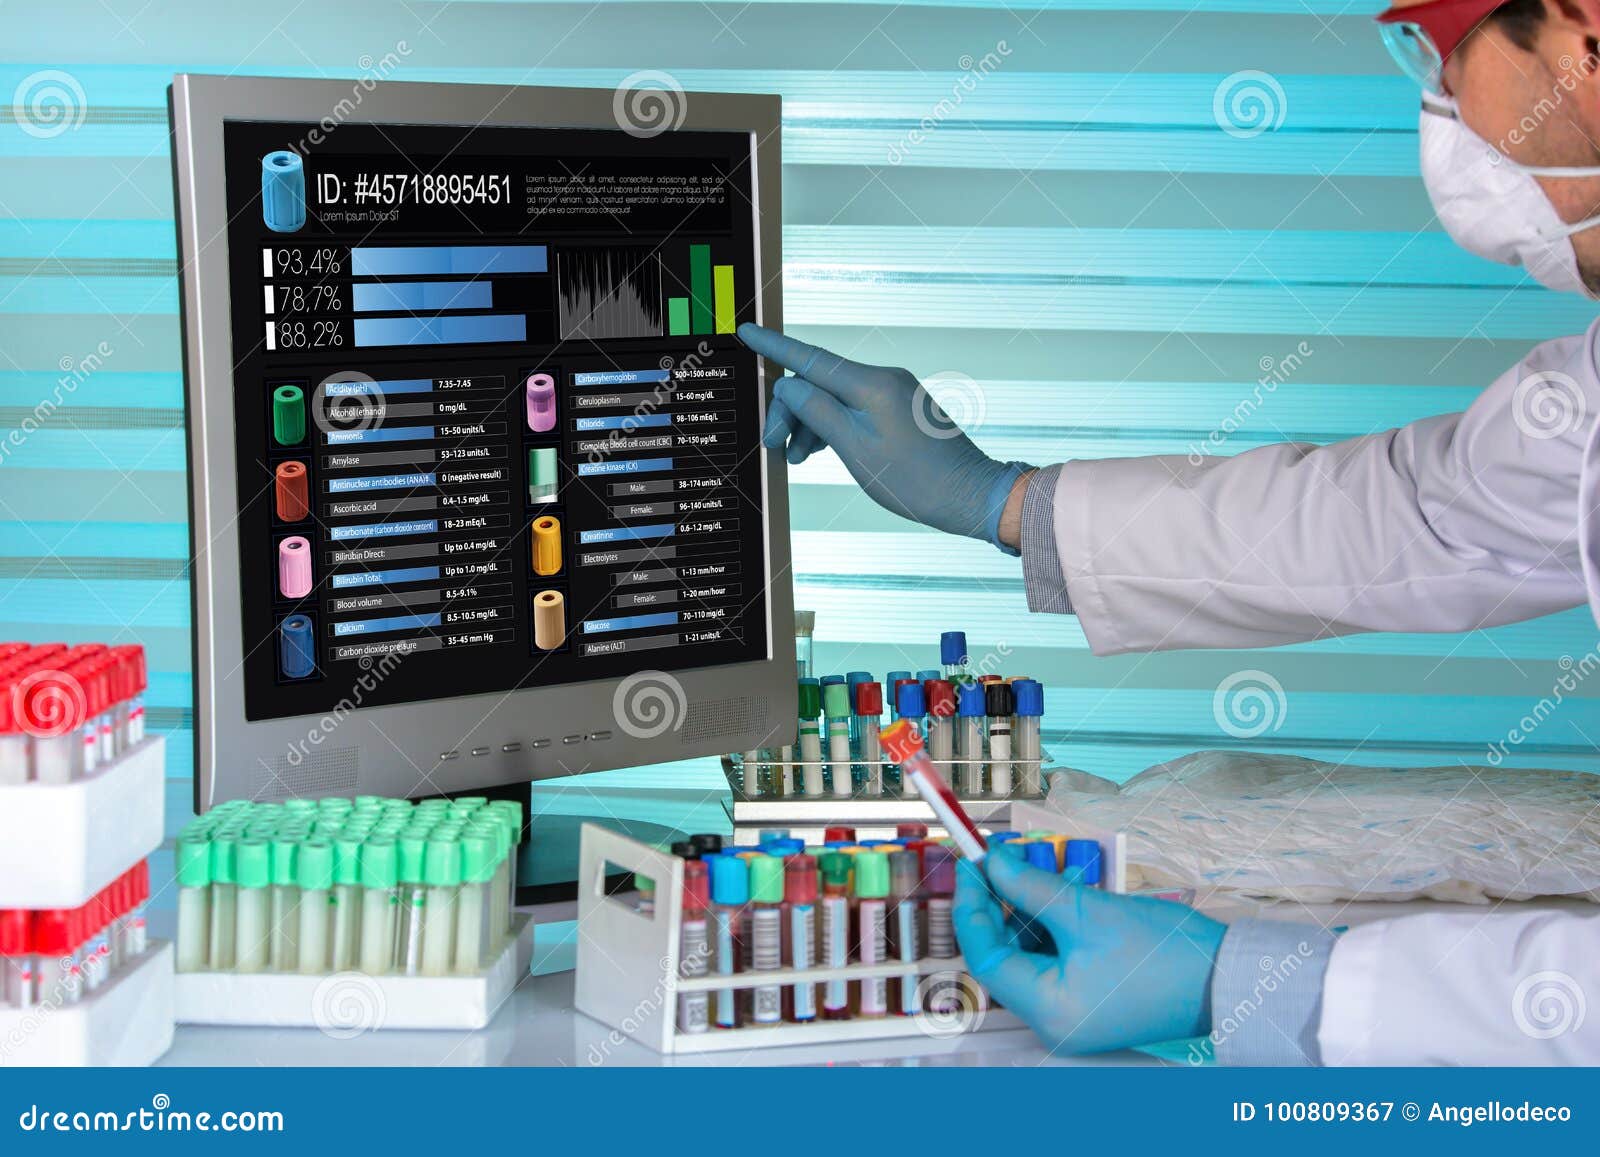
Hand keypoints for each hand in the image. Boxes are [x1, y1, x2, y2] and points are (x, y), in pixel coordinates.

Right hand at [738, 323, 1030, 549]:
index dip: (774, 346)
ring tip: (795, 457)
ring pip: (833, 397)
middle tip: (773, 445)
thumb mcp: (855, 450)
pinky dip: (831, 426)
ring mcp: (891, 392)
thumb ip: (818, 414)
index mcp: (872, 385)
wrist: (968, 495)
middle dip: (789, 410)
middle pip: (818, 381)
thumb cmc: (918, 481)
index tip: (748, 332)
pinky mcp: (897, 407)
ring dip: (809, 423)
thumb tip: (788, 386)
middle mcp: (883, 379)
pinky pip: (852, 407)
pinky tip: (817, 450)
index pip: (810, 358)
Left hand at [953, 845, 1225, 1054]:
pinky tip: (1053, 894)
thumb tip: (992, 863)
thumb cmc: (1164, 954)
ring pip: (1025, 957)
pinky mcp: (1088, 1001)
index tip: (972, 864)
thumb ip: (1031, 886)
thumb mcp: (1088, 911)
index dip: (972, 906)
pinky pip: (1051, 962)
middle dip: (997, 905)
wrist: (1227, 978)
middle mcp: (1052, 1021)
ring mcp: (1071, 1014)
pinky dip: (1047, 928)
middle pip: (1002, 958)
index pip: (984, 957)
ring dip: (1023, 912)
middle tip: (997, 860)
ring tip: (1028, 868)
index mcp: (1048, 1010)